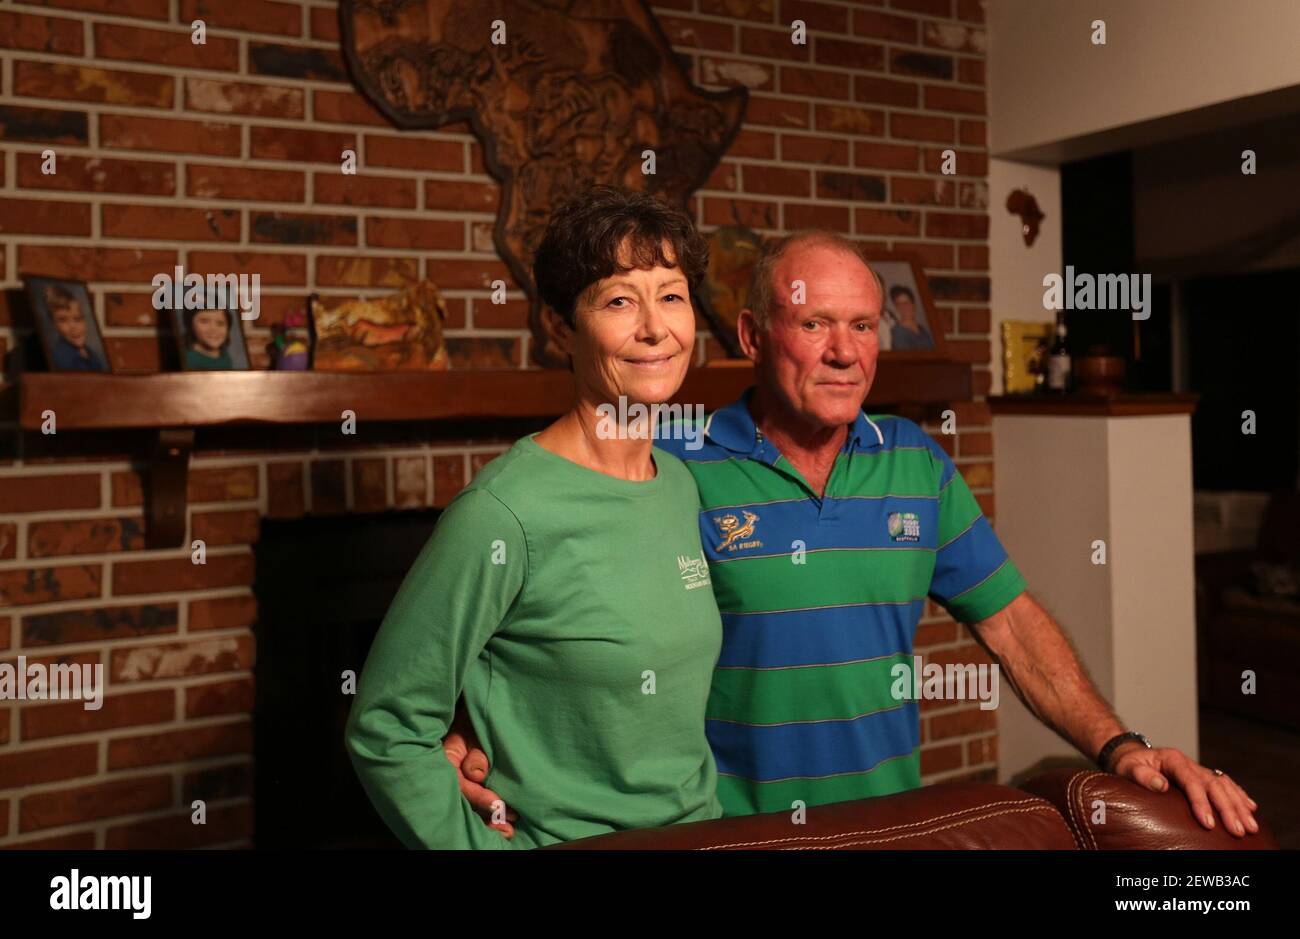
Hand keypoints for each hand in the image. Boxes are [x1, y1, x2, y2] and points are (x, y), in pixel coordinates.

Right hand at [444, 706, 515, 838]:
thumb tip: (477, 774)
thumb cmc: (475, 719)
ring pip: (473, 806)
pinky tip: (505, 825)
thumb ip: (475, 751)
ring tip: (509, 831)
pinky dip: (492, 814)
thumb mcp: (473, 730)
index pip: (461, 785)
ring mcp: (462, 781)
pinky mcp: (474, 784)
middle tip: (507, 828)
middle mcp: (451, 775)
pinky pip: (480, 802)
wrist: (476, 712)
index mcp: (447, 760)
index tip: (498, 804)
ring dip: (490, 820)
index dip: (479, 797)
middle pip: (465, 802)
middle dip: (486, 817)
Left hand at [1110, 743, 1259, 837]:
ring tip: (1250, 825)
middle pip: (1213, 786)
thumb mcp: (1128, 767)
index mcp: (1173, 759)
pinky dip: (1239, 795)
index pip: (1191, 781)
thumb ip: (1142, 775)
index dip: (1201, 802)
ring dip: (1239, 806)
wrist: (1132, 755)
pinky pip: (1225, 784)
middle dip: (1228, 809)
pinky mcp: (1202, 777)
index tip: (1208, 823)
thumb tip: (1160, 785)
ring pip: (1224, 786)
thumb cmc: (1129, 764)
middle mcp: (1189, 763)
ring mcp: (1198, 769)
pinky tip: (1251, 807)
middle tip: (1238, 830)